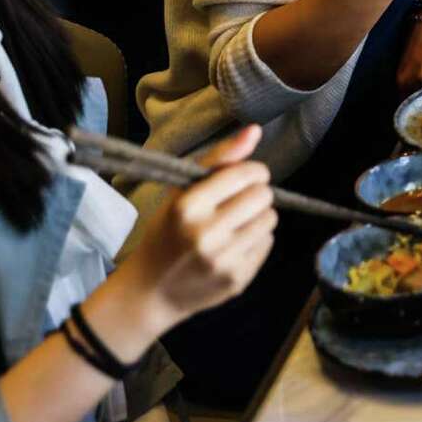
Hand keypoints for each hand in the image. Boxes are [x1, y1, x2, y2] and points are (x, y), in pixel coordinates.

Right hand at [114, 126, 276, 333]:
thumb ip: (219, 158)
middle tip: (238, 202)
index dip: (253, 172)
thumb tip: (255, 130)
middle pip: (263, 196)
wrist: (151, 291)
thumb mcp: (181, 191)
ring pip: (270, 220)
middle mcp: (205, 235)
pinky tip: (233, 246)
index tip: (246, 177)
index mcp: (187, 207)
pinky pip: (267, 244)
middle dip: (256, 194)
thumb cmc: (167, 232)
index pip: (246, 174)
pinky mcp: (237, 280)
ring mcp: (223, 261)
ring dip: (257, 217)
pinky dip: (255, 240)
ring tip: (235, 224)